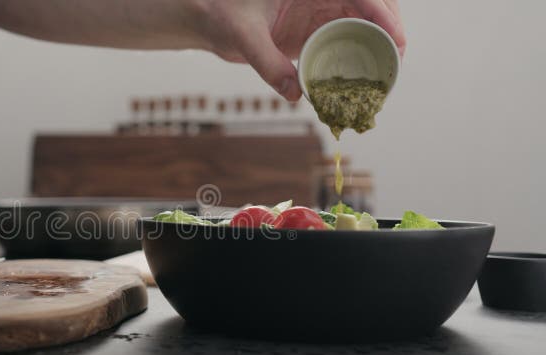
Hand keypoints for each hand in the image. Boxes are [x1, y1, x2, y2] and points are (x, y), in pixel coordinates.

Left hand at [197, 0, 405, 100]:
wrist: (210, 18)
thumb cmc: (222, 14)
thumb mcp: (243, 36)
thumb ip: (267, 62)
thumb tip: (295, 93)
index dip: (383, 13)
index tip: (397, 39)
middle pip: (371, 4)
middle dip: (390, 27)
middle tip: (397, 59)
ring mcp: (321, 8)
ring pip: (364, 19)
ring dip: (379, 41)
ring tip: (388, 69)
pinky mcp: (316, 26)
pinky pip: (347, 35)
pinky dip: (359, 52)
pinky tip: (365, 74)